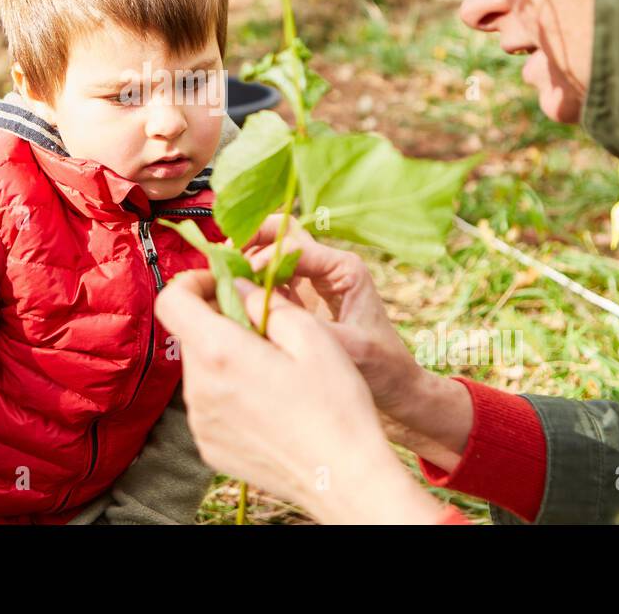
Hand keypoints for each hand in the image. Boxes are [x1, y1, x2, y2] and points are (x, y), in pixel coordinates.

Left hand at [155, 271, 444, 523]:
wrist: (345, 479)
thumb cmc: (335, 406)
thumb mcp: (312, 337)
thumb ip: (266, 304)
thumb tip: (239, 287)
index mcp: (220, 353)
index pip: (171, 301)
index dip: (191, 283)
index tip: (220, 283)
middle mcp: (199, 389)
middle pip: (190, 335)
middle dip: (218, 320)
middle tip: (262, 324)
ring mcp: (201, 422)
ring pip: (201, 369)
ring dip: (225, 357)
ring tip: (271, 367)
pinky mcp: (210, 447)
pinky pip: (209, 403)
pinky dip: (229, 391)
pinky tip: (267, 400)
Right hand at [244, 216, 473, 469]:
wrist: (396, 386)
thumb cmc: (382, 366)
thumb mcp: (350, 348)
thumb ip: (307, 329)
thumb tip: (260, 313)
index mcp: (344, 269)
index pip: (295, 247)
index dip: (264, 259)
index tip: (241, 280)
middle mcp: (328, 266)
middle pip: (282, 232)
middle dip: (251, 238)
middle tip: (222, 255)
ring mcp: (314, 280)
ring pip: (273, 250)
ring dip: (246, 257)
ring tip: (223, 275)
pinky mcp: (302, 297)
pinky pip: (270, 278)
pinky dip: (250, 281)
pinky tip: (233, 296)